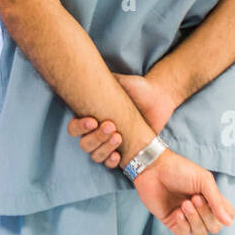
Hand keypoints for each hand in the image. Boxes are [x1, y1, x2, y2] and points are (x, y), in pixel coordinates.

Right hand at [66, 71, 184, 165]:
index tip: (93, 120)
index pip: (75, 127)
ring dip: (104, 148)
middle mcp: (97, 132)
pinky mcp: (122, 152)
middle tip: (111, 126)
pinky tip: (118, 155)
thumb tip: (87, 71)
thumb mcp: (121, 81)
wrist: (159, 99)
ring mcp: (108, 144)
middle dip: (96, 137)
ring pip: (95, 154)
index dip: (80, 127)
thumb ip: (105, 79)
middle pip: (85, 143)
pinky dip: (111, 161)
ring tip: (118, 137)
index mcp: (92, 116)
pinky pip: (109, 163)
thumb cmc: (138, 89)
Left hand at [132, 150, 234, 234]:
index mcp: (211, 199)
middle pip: (214, 227)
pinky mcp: (172, 222)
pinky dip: (182, 224)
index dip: (223, 215)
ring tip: (185, 204)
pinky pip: (184, 234)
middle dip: (206, 215)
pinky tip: (177, 212)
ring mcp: (186, 217)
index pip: (226, 216)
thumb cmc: (180, 170)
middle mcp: (200, 210)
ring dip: (194, 219)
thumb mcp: (204, 181)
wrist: (154, 168)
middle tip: (195, 198)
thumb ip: (217, 202)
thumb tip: (229, 223)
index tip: (212, 201)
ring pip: (200, 233)